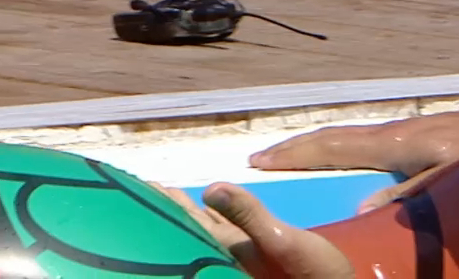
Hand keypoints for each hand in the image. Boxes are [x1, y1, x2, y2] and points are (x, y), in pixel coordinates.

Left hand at [155, 182, 352, 278]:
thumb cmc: (313, 271)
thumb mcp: (284, 241)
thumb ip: (249, 215)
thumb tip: (211, 189)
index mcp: (232, 248)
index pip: (191, 222)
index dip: (171, 205)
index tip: (145, 187)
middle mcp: (232, 254)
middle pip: (195, 228)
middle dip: (176, 209)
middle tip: (150, 190)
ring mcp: (244, 258)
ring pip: (209, 232)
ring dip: (193, 215)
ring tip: (173, 200)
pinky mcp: (258, 259)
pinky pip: (227, 235)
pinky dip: (215, 221)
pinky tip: (212, 217)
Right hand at [248, 110, 458, 212]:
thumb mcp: (446, 177)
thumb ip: (406, 194)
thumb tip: (361, 209)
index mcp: (392, 143)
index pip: (331, 147)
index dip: (295, 155)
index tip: (260, 160)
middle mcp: (391, 133)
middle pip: (332, 138)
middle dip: (295, 148)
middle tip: (261, 158)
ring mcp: (403, 131)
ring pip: (348, 137)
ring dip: (317, 146)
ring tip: (293, 157)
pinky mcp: (416, 135)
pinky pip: (365, 141)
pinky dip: (342, 148)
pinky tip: (347, 160)